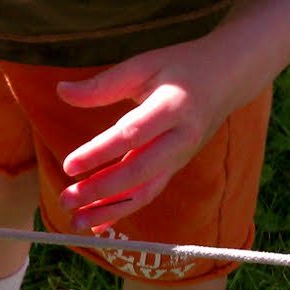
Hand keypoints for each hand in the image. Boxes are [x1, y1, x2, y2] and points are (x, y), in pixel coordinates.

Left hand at [55, 37, 253, 230]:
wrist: (228, 78)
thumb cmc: (181, 67)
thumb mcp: (144, 65)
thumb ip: (103, 84)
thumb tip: (61, 91)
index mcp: (173, 107)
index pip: (131, 135)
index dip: (99, 153)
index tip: (68, 166)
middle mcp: (181, 138)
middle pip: (138, 171)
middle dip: (100, 190)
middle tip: (65, 200)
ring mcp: (180, 158)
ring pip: (144, 191)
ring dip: (110, 210)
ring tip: (75, 221)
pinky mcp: (175, 168)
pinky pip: (148, 194)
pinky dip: (123, 210)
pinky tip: (96, 223)